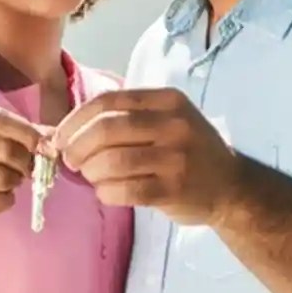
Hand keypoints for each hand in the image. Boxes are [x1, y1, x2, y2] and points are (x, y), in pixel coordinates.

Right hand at [0, 106, 42, 220]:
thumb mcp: (5, 137)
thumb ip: (30, 133)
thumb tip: (56, 137)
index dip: (25, 130)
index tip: (40, 143)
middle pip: (3, 149)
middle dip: (24, 160)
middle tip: (29, 167)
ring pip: (0, 178)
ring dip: (15, 180)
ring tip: (13, 179)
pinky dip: (6, 200)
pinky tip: (3, 195)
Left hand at [54, 88, 241, 225]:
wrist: (232, 186)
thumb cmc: (187, 151)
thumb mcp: (166, 120)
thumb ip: (125, 119)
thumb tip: (63, 132)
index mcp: (167, 100)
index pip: (108, 102)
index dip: (75, 120)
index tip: (60, 137)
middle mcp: (174, 124)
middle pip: (106, 130)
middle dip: (77, 147)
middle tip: (68, 161)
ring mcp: (176, 157)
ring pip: (113, 161)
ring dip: (90, 172)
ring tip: (90, 177)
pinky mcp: (174, 189)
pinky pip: (126, 190)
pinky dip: (106, 192)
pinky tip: (105, 192)